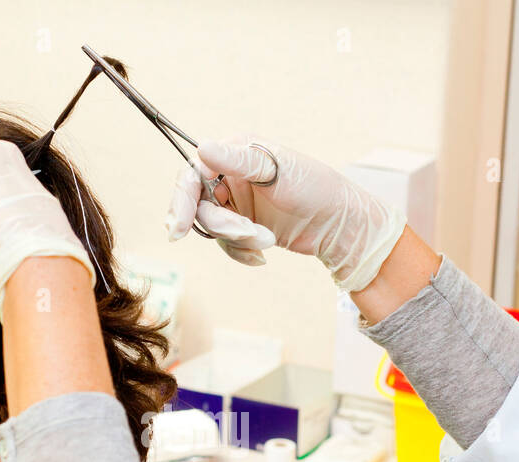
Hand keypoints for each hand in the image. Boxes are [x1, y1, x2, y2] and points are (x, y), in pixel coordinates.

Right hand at [165, 133, 406, 291]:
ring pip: (213, 227)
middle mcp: (231, 174)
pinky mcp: (244, 225)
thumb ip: (237, 161)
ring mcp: (237, 201)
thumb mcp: (276, 171)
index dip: (182, 201)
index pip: (193, 173)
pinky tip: (262, 256)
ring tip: (267, 241)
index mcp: (236, 151)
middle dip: (222, 224)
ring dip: (238, 239)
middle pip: (200, 205)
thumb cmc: (315, 188)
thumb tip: (201, 147)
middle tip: (246, 233)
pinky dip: (241, 252)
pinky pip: (227, 244)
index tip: (178, 229)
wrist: (339, 224)